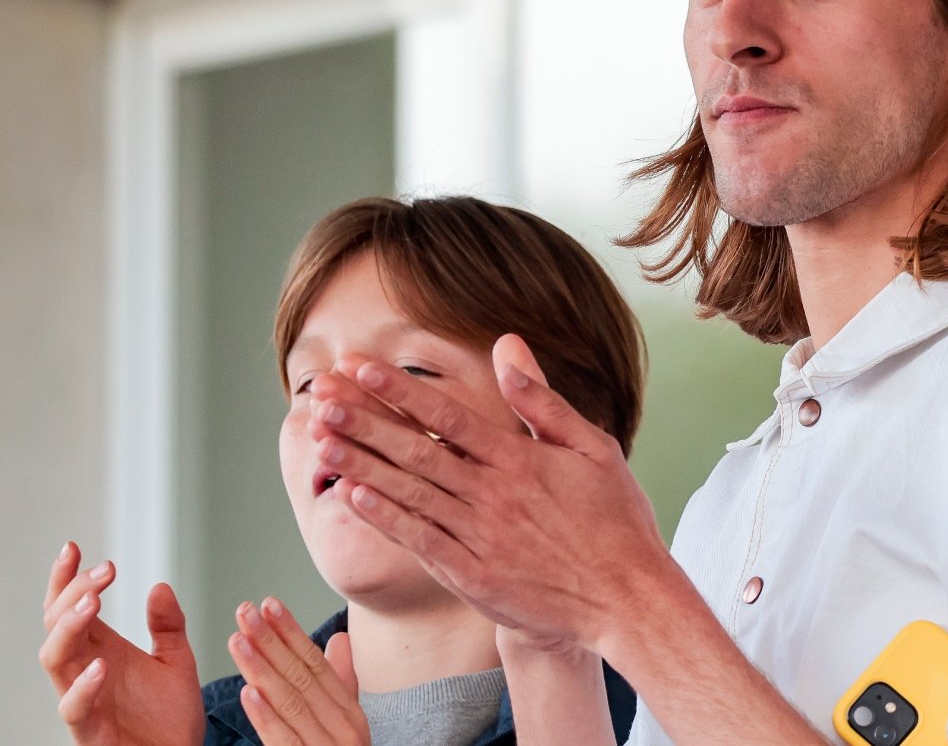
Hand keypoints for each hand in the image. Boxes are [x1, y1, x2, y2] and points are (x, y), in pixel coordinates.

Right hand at [38, 542, 203, 745]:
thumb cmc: (169, 716)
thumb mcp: (177, 661)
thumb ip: (167, 626)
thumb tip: (159, 586)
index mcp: (100, 648)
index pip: (69, 606)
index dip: (66, 578)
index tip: (72, 547)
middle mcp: (84, 670)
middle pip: (57, 624)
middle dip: (73, 593)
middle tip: (104, 572)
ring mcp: (83, 700)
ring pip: (54, 659)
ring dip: (69, 628)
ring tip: (93, 603)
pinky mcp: (89, 731)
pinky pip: (74, 708)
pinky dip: (83, 686)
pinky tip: (100, 665)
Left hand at [227, 597, 368, 745]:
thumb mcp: (345, 724)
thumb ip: (341, 683)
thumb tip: (340, 640)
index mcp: (350, 713)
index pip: (317, 664)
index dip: (292, 632)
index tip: (269, 605)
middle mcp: (344, 728)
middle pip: (302, 677)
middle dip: (271, 641)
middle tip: (245, 612)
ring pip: (290, 703)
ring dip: (262, 669)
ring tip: (238, 641)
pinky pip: (285, 740)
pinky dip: (265, 717)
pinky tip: (248, 693)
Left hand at [307, 335, 675, 652]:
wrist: (627, 601)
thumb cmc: (615, 521)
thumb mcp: (592, 448)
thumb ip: (542, 400)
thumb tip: (508, 347)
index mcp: (521, 459)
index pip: (448, 415)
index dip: (399, 390)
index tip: (360, 366)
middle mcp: (494, 495)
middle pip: (416, 450)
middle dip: (364, 420)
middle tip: (321, 394)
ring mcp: (480, 538)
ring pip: (410, 494)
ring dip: (362, 464)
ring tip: (320, 439)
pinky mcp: (473, 577)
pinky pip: (421, 542)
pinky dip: (386, 518)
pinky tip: (354, 496)